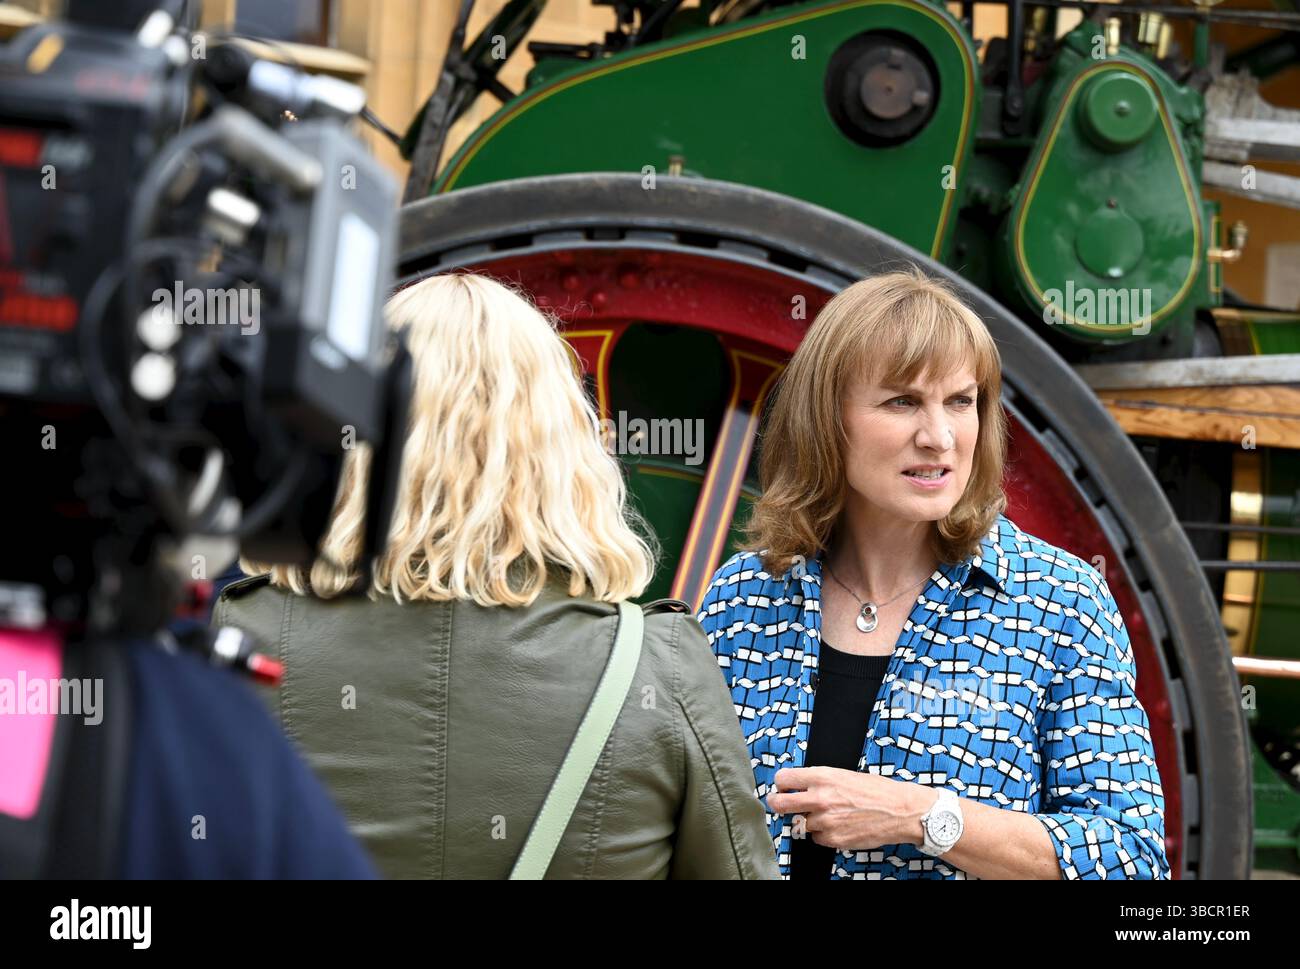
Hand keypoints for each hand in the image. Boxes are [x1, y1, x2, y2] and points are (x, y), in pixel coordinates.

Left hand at [766, 766, 926, 850]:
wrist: (899, 810)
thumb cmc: (876, 790)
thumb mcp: (844, 774)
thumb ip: (819, 781)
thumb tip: (799, 786)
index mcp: (822, 777)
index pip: (783, 779)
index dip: (781, 783)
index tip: (782, 787)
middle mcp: (820, 798)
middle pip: (780, 804)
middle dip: (777, 803)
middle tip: (779, 803)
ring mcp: (825, 821)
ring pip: (800, 824)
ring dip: (808, 821)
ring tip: (827, 815)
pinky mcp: (833, 839)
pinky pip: (816, 838)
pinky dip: (823, 834)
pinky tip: (838, 826)